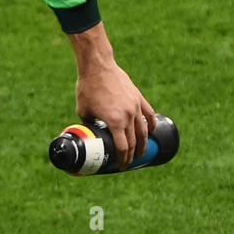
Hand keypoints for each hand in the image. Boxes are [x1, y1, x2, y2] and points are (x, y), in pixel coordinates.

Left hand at [70, 24, 156, 168]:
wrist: (98, 67)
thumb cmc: (88, 88)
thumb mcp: (83, 110)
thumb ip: (88, 123)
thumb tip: (90, 132)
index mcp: (114, 121)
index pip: (123, 147)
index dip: (123, 159)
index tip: (121, 166)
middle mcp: (128, 116)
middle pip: (134, 142)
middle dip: (132, 155)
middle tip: (129, 162)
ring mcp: (135, 106)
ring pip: (144, 130)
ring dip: (144, 143)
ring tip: (142, 151)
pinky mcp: (138, 97)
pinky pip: (149, 114)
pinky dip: (151, 124)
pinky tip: (150, 131)